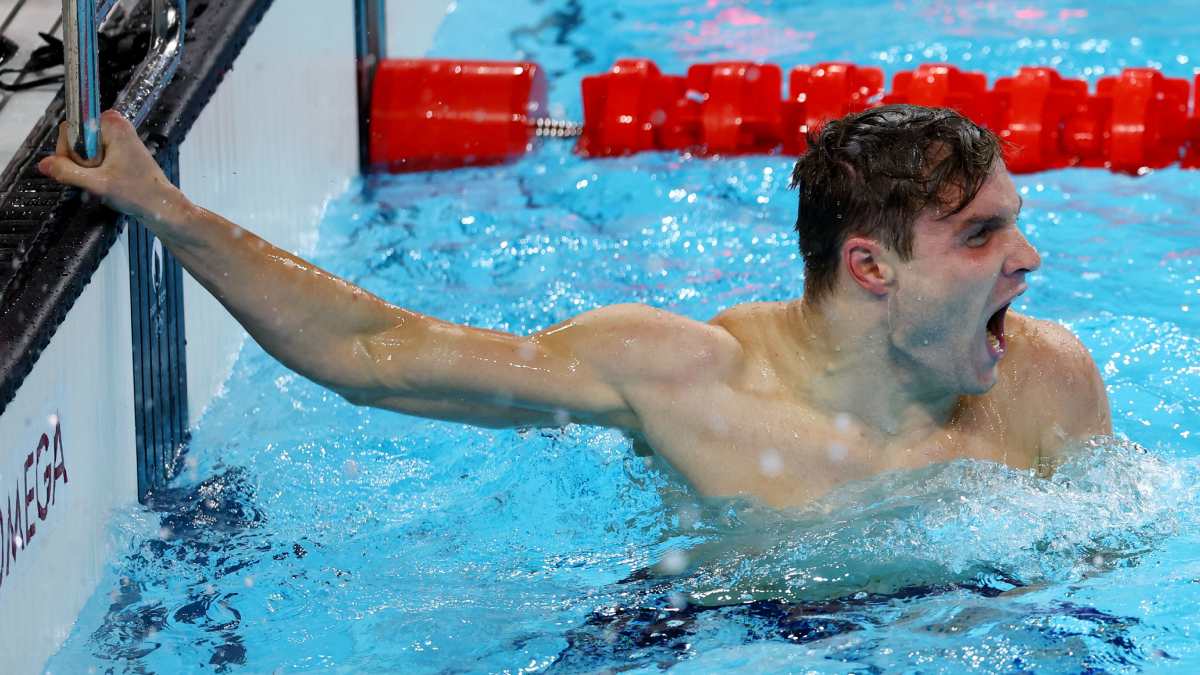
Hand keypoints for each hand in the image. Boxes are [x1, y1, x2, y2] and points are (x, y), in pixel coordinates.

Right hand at [38, 109, 188, 223]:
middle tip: (99, 177)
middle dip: (80, 163)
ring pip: (81, 150)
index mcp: (112, 124)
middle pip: (74, 140)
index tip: (85, 168)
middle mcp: (115, 124)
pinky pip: (91, 156)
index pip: (69, 129)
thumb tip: (44, 164)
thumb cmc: (139, 193)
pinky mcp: (116, 147)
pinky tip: (107, 180)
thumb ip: (68, 172)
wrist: (160, 204)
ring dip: (86, 169)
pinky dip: (94, 171)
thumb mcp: (98, 184)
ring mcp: (116, 136)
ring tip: (105, 180)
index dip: (69, 152)